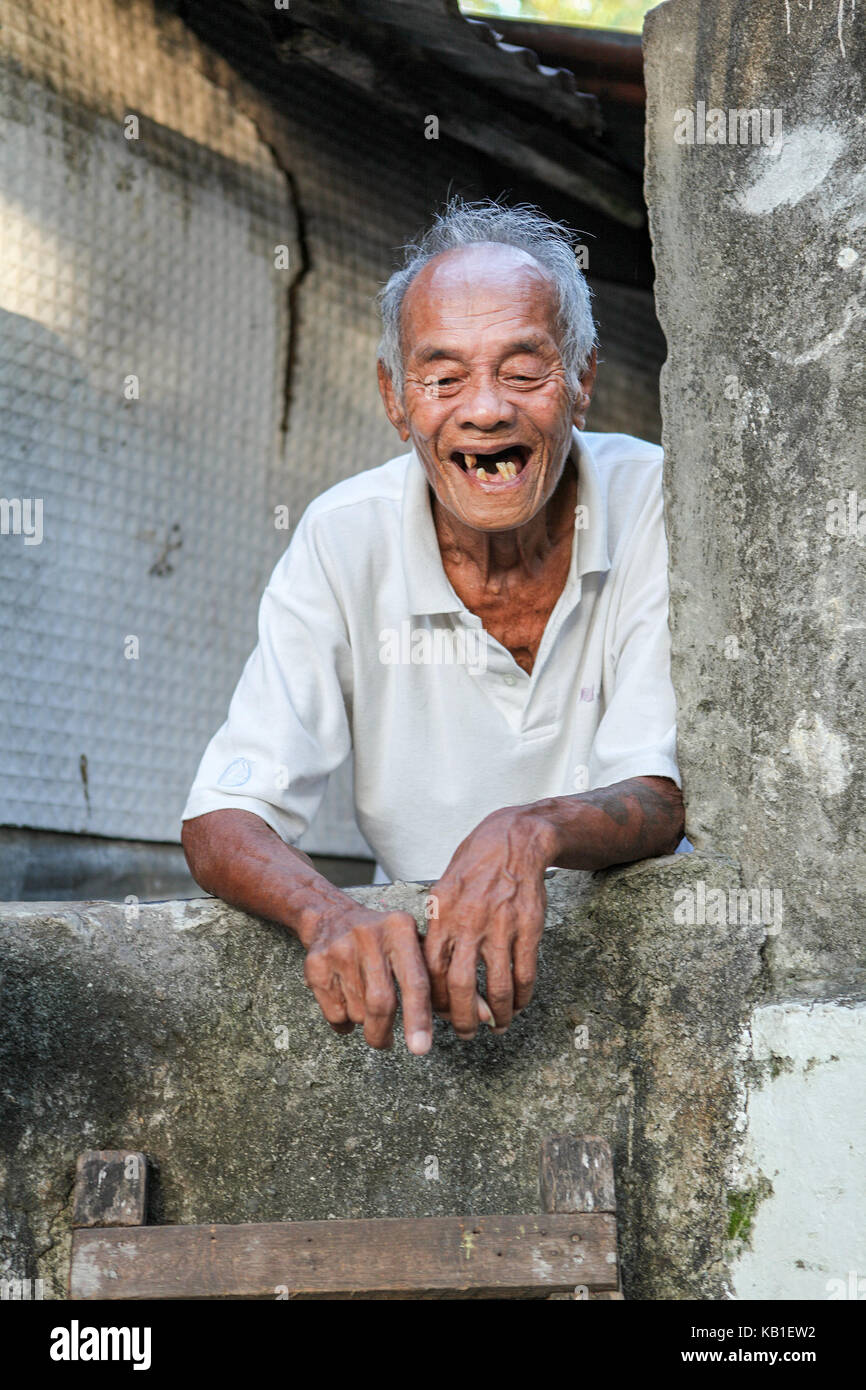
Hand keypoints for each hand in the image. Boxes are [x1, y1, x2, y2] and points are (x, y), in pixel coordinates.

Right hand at [303, 905, 432, 1053]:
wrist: (331, 917)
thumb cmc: (383, 939)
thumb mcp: (411, 941)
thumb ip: (435, 972)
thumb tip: (468, 1012)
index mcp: (400, 929)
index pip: (414, 981)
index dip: (418, 1018)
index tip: (421, 1049)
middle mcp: (369, 936)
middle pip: (380, 1003)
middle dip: (383, 1033)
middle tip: (386, 1044)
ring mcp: (340, 949)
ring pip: (357, 1012)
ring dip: (365, 1022)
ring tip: (366, 1008)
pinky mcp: (316, 964)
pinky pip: (334, 1013)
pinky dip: (344, 1022)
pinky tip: (347, 1005)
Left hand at [424, 806, 554, 1039]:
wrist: (514, 840)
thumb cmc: (474, 867)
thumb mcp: (443, 890)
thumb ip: (437, 928)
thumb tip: (429, 968)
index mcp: (442, 916)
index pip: (431, 970)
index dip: (433, 1000)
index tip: (436, 1015)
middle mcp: (469, 923)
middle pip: (461, 985)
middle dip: (462, 1018)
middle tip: (466, 1034)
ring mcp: (501, 926)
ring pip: (498, 986)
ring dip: (498, 1014)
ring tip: (497, 1026)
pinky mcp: (529, 927)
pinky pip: (525, 972)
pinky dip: (522, 996)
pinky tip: (518, 1005)